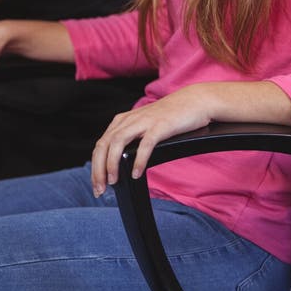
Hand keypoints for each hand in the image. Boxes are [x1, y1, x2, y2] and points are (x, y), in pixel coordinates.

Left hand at [90, 84, 214, 195]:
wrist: (195, 100)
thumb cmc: (170, 117)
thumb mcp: (144, 126)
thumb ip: (131, 140)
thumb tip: (119, 165)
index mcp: (123, 121)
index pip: (101, 145)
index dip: (95, 167)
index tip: (98, 186)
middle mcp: (130, 120)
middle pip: (104, 145)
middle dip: (98, 169)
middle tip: (100, 190)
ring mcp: (145, 121)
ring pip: (117, 142)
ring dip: (112, 164)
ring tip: (113, 181)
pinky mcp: (161, 125)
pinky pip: (145, 144)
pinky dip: (138, 160)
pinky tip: (136, 173)